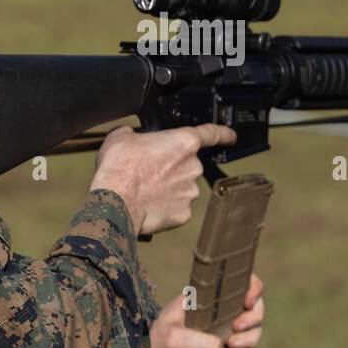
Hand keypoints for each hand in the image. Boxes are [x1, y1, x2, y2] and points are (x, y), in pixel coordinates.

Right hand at [90, 124, 236, 235]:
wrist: (116, 201)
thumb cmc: (120, 168)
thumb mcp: (121, 136)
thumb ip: (135, 133)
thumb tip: (132, 137)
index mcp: (183, 142)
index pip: (211, 133)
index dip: (223, 133)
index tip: (231, 136)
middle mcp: (193, 166)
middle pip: (187, 164)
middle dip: (172, 167)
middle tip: (149, 170)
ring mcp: (190, 192)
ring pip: (182, 187)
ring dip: (168, 187)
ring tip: (143, 189)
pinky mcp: (184, 214)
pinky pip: (177, 207)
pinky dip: (165, 206)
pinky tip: (148, 203)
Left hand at [146, 274, 265, 347]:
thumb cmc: (160, 339)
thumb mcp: (173, 337)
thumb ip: (198, 341)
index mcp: (211, 293)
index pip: (243, 281)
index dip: (254, 288)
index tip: (247, 302)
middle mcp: (223, 308)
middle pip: (256, 308)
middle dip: (253, 319)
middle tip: (236, 327)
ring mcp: (226, 327)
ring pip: (254, 332)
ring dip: (248, 341)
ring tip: (229, 345)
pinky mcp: (225, 347)